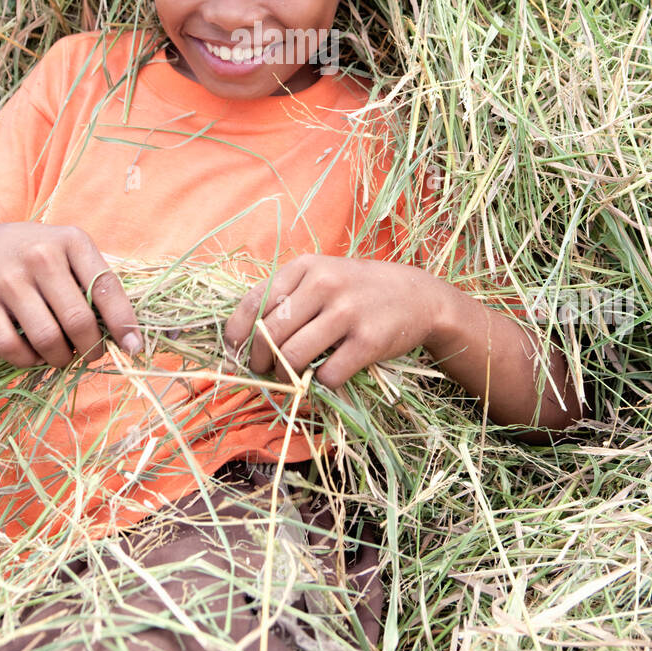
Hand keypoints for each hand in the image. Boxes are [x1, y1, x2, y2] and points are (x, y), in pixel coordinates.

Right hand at [0, 223, 142, 367]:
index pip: (106, 289)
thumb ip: (97, 283)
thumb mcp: (73, 251)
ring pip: (46, 338)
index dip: (123, 323)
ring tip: (64, 356)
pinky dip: (27, 361)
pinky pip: (9, 346)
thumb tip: (126, 335)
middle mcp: (41, 257)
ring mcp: (9, 280)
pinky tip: (35, 355)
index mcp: (72, 241)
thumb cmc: (42, 255)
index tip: (133, 348)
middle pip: (77, 320)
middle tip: (92, 354)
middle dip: (91, 348)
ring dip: (61, 358)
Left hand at [223, 254, 439, 388]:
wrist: (417, 295)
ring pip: (294, 357)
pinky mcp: (368, 341)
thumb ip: (285, 297)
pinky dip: (320, 383)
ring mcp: (347, 312)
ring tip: (290, 377)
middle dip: (261, 361)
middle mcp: (324, 284)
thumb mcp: (321, 276)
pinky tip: (327, 375)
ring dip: (286, 376)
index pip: (255, 304)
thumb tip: (241, 338)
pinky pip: (328, 375)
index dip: (237, 335)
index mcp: (305, 267)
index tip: (234, 354)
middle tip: (265, 371)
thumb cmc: (357, 289)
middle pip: (271, 334)